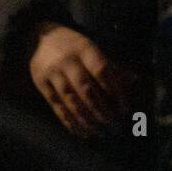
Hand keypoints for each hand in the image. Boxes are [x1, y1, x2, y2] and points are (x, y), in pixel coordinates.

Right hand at [27, 22, 132, 136]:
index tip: (124, 108)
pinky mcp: (41, 84)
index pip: (102, 71)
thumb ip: (111, 65)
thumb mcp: (91, 47)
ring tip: (99, 132)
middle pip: (86, 89)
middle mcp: (68, 61)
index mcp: (84, 49)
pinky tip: (80, 131)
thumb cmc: (72, 44)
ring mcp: (53, 74)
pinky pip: (56, 106)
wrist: (37, 38)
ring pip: (71, 101)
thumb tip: (134, 79)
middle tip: (113, 124)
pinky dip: (69, 121)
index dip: (115, 90)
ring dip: (86, 119)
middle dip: (101, 109)